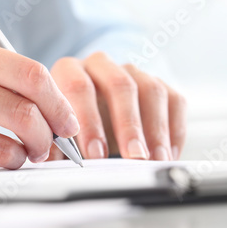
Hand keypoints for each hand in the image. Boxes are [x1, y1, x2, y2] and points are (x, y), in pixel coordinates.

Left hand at [49, 52, 186, 161]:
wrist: (95, 113)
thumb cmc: (71, 126)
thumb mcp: (57, 133)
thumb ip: (55, 145)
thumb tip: (52, 162)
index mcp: (71, 70)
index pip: (79, 87)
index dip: (88, 121)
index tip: (95, 154)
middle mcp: (103, 65)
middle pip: (120, 86)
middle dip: (128, 125)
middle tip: (132, 157)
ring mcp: (135, 72)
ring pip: (151, 91)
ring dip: (155, 129)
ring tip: (154, 159)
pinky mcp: (161, 85)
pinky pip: (174, 102)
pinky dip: (173, 131)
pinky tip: (167, 155)